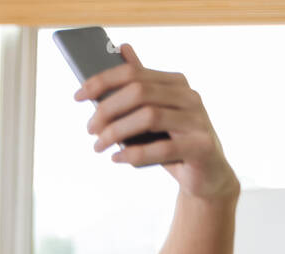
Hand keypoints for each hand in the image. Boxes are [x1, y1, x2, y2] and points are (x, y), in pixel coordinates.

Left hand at [76, 43, 239, 200]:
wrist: (206, 174)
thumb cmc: (173, 141)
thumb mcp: (154, 112)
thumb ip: (139, 85)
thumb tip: (123, 48)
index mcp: (175, 83)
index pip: (134, 73)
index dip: (102, 82)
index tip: (78, 96)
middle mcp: (189, 97)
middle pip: (139, 92)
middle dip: (107, 109)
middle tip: (90, 129)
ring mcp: (197, 121)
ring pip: (149, 117)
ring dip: (116, 132)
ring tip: (99, 147)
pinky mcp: (201, 147)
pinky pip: (162, 148)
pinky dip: (134, 154)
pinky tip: (117, 158)